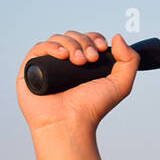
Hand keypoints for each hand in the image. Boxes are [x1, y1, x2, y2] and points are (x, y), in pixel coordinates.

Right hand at [15, 30, 140, 132]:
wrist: (70, 123)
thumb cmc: (92, 108)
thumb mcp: (121, 84)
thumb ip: (130, 60)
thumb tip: (117, 36)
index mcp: (82, 63)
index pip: (87, 39)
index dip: (94, 38)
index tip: (102, 48)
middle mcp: (64, 62)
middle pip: (73, 36)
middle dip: (84, 42)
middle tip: (91, 59)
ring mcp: (47, 65)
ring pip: (57, 39)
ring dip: (71, 44)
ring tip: (79, 61)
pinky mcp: (30, 70)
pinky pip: (39, 48)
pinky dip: (52, 46)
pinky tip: (62, 55)